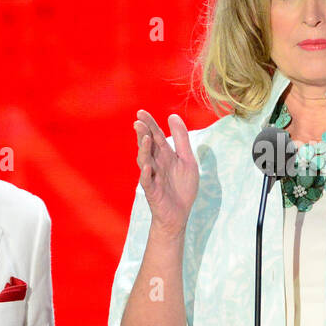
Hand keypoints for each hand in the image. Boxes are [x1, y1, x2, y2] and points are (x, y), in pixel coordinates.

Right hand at [134, 110, 197, 239]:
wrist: (179, 214)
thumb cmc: (182, 187)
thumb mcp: (187, 159)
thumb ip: (181, 139)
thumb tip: (172, 116)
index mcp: (164, 155)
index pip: (155, 136)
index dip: (149, 124)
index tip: (141, 112)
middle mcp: (156, 163)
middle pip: (148, 146)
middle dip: (143, 134)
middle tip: (138, 121)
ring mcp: (153, 177)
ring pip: (145, 161)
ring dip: (144, 150)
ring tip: (145, 138)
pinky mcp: (152, 191)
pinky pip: (148, 181)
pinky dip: (147, 174)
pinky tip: (147, 167)